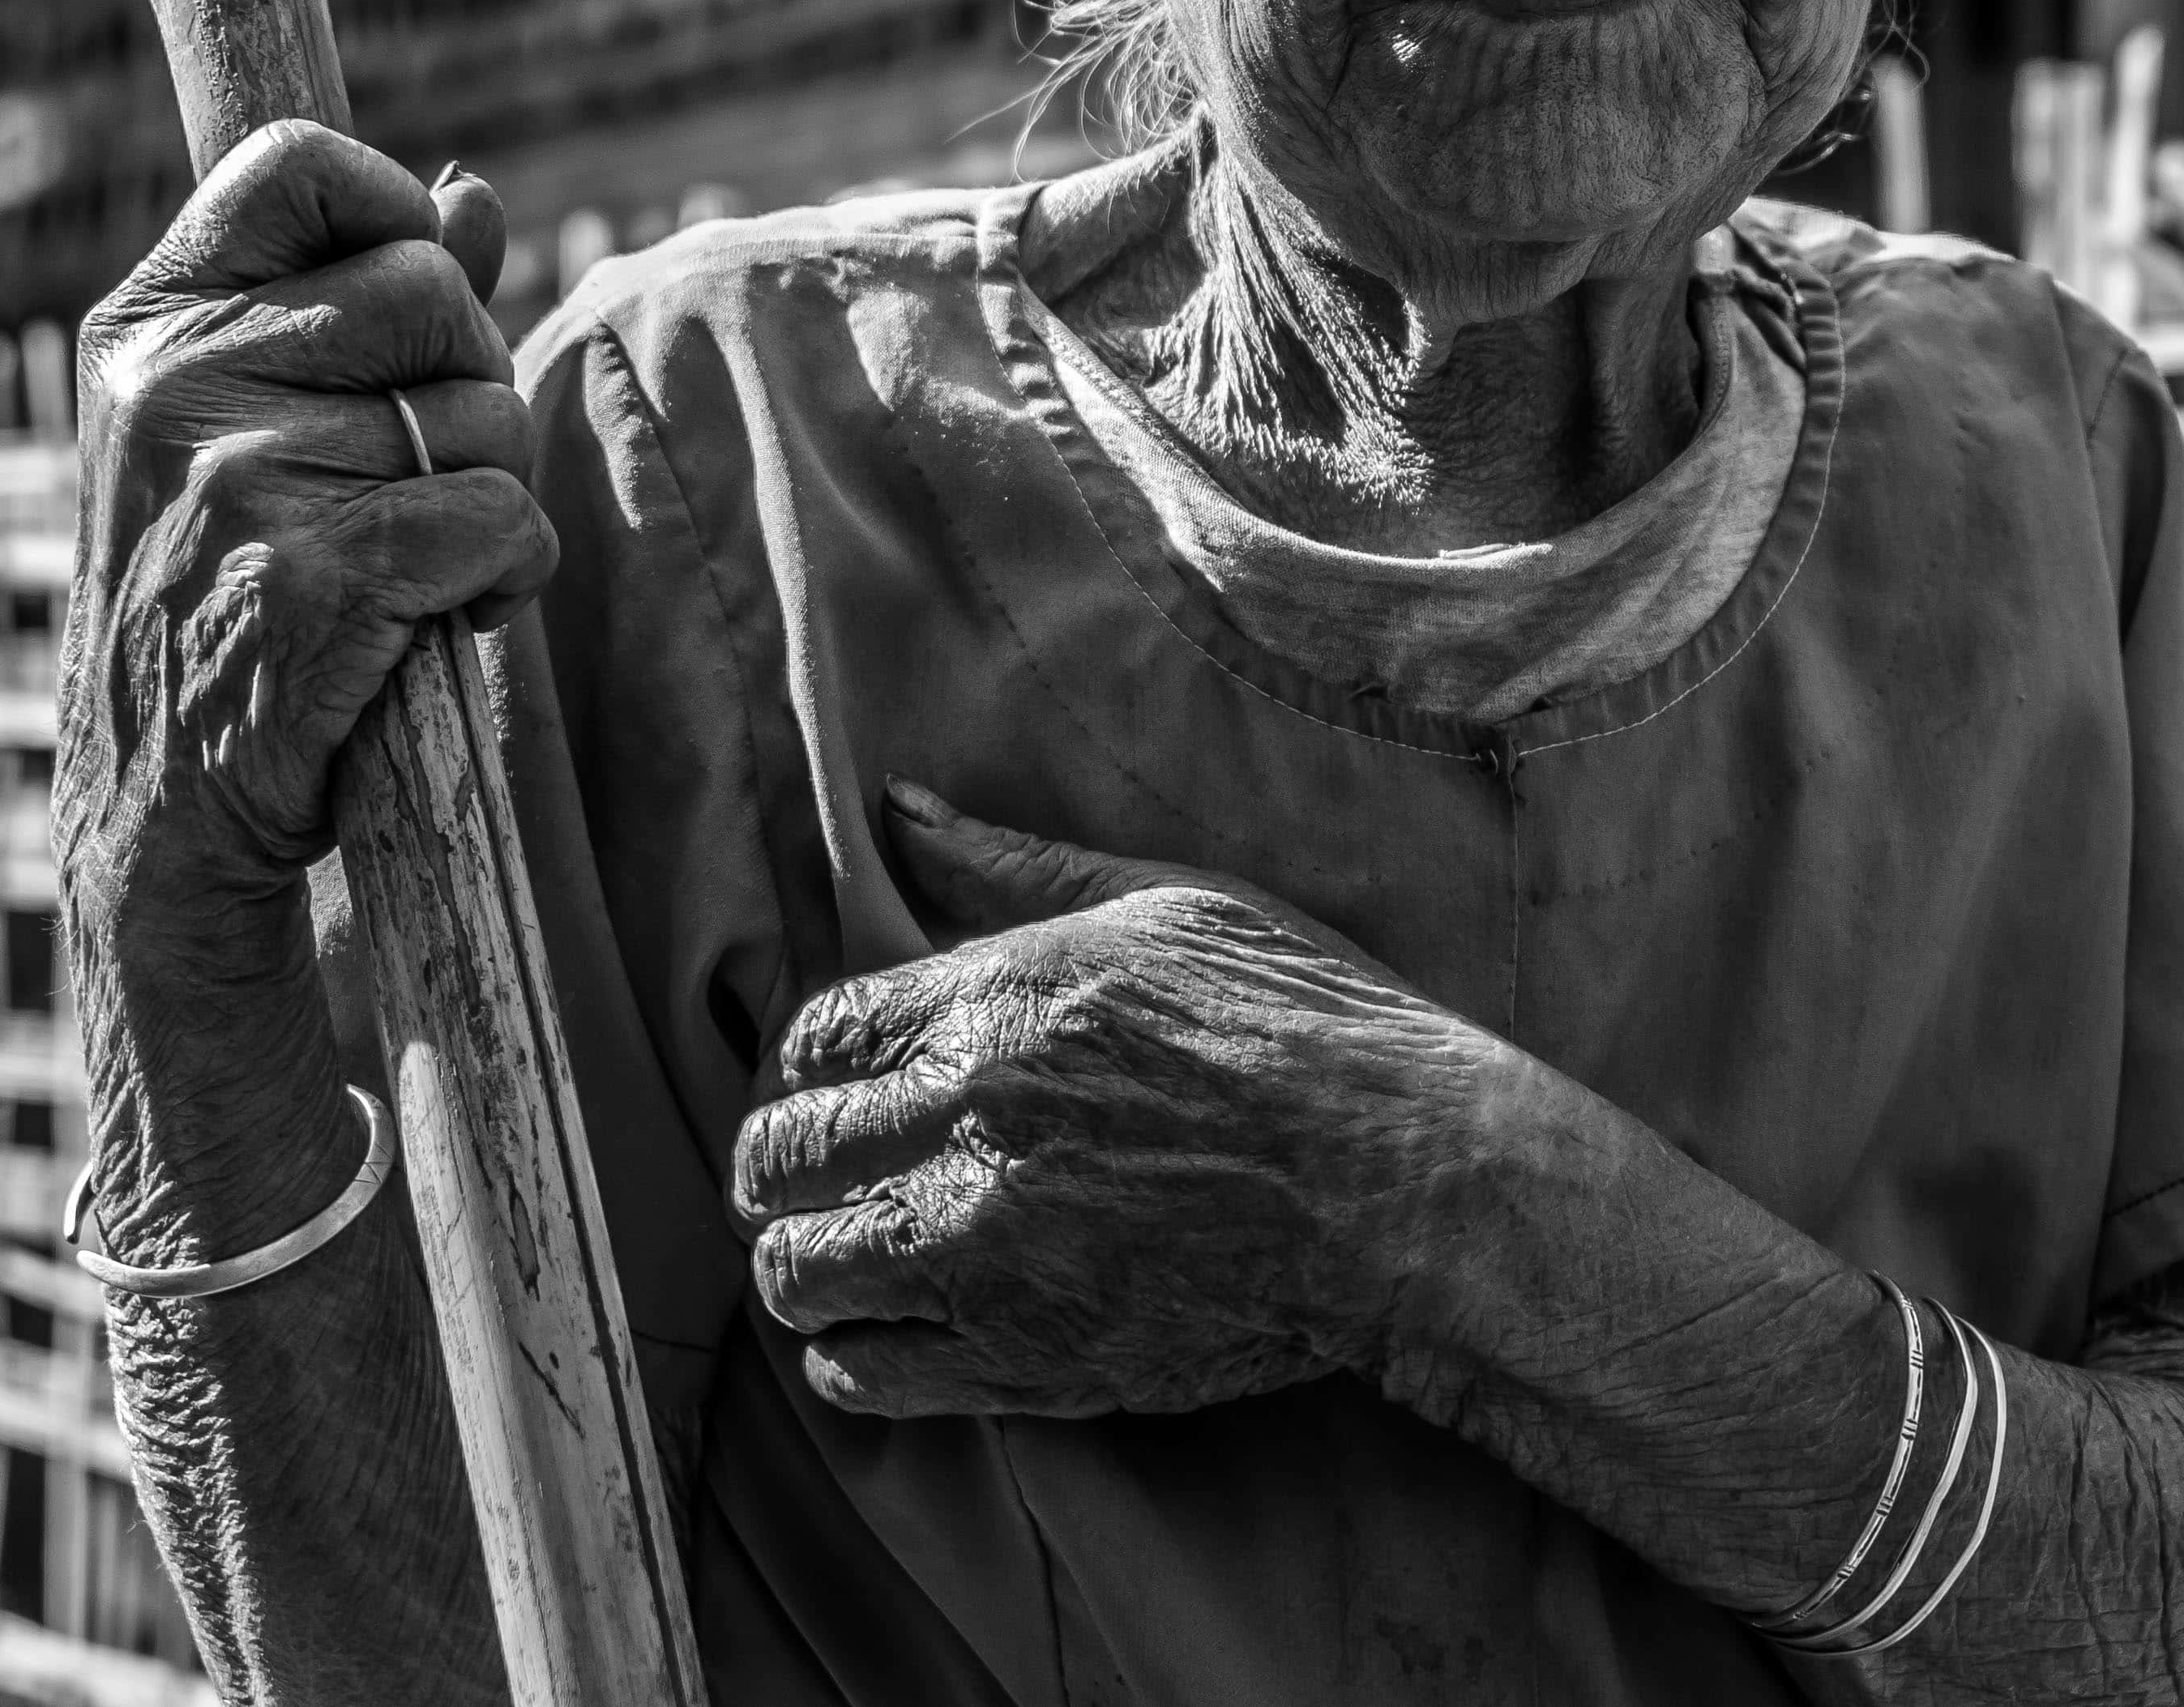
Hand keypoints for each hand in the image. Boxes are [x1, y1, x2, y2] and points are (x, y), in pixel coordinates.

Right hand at [57, 123, 557, 947]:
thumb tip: (471, 192)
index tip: (396, 318)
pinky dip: (507, 577)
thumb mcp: (250, 427)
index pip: (297, 162)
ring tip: (407, 562)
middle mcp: (177, 384)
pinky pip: (502, 517)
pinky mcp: (321, 574)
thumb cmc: (226, 595)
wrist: (158, 805)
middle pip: (431, 290)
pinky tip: (442, 619)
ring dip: (488, 494)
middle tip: (413, 476)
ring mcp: (241, 476)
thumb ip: (360, 302)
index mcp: (148, 327)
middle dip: (465, 383)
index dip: (389, 215)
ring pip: (483, 412)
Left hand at [732, 782, 1499, 1420]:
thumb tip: (897, 808)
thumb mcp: (1168, 905)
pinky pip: (861, 1375)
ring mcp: (983, 1252)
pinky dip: (854, 1355)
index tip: (851, 1081)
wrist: (1400, 1182)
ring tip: (855, 1255)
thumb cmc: (1305, 1026)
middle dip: (787, 1163)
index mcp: (993, 1002)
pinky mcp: (1018, 1360)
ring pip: (797, 1273)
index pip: (820, 1034)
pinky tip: (898, 1327)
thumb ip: (1016, 867)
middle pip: (783, 1153)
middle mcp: (964, 1123)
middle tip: (825, 1173)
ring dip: (808, 1261)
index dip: (821, 1061)